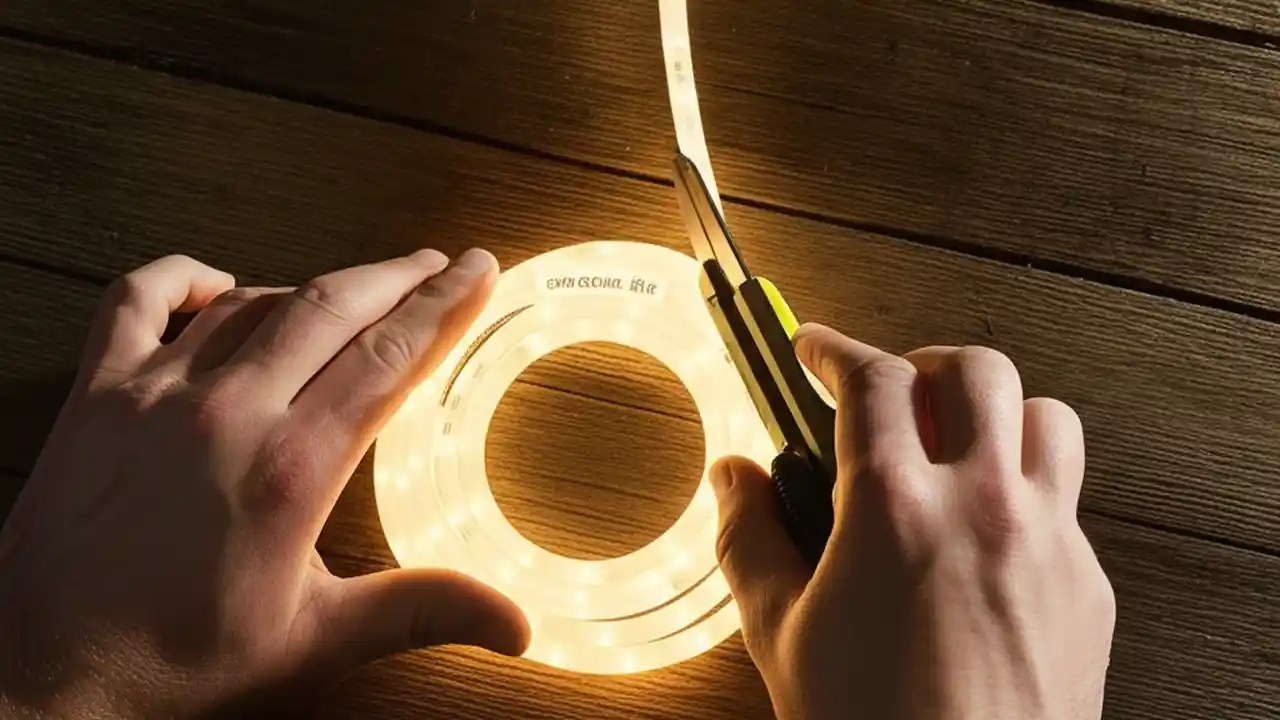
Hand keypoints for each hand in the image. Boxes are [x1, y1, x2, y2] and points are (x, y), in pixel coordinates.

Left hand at [0, 250, 528, 718]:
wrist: (41, 677)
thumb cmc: (174, 665)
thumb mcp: (315, 643)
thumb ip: (420, 612)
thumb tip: (517, 625)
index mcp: (292, 468)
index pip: (389, 358)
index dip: (443, 305)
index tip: (476, 270)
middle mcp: (226, 414)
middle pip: (332, 308)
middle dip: (397, 276)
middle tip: (437, 261)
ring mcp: (155, 394)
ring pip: (253, 300)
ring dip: (314, 284)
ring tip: (356, 287)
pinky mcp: (97, 396)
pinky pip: (139, 299)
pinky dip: (185, 278)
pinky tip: (221, 286)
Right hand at [712, 324, 1115, 719]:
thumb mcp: (780, 633)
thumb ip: (749, 536)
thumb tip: (732, 477)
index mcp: (894, 509)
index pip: (871, 380)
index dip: (835, 348)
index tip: (814, 348)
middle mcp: (982, 507)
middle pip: (975, 371)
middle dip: (924, 364)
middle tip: (889, 388)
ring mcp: (1049, 543)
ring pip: (1046, 419)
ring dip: (996, 414)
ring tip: (954, 444)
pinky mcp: (1090, 586)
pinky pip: (1068, 500)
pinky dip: (1027, 488)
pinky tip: (988, 530)